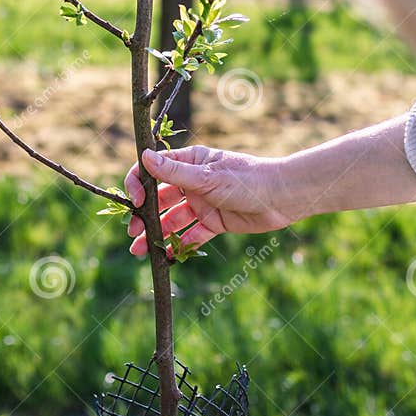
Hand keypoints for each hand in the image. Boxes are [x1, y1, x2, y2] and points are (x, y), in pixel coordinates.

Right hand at [124, 146, 293, 256]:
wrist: (282, 198)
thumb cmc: (247, 179)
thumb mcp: (208, 177)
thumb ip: (175, 172)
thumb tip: (144, 157)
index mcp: (190, 162)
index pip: (154, 170)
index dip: (139, 184)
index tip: (136, 202)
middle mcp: (192, 181)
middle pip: (160, 198)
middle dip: (144, 215)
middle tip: (132, 232)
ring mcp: (203, 203)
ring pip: (173, 219)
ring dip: (156, 233)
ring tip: (139, 251)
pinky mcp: (214, 222)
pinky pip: (192, 235)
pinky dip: (179, 245)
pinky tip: (165, 257)